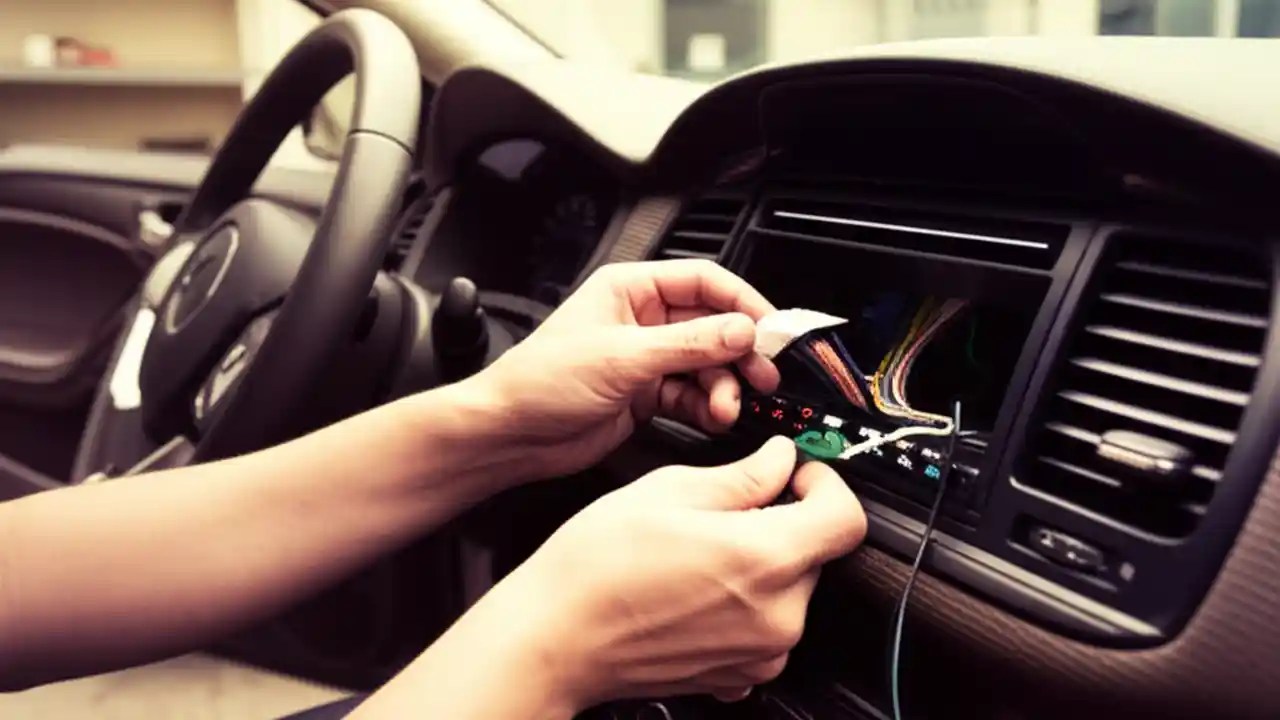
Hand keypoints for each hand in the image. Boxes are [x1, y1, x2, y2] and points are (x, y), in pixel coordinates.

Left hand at [462, 259, 780, 479]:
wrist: (509, 435)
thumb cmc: (540, 383)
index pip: (703, 281)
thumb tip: (741, 330)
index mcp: (630, 289)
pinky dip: (706, 406)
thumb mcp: (622, 358)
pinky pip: (691, 394)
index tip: (771, 329)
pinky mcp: (645, 394)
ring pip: (706, 365)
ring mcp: (645, 358)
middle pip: (712, 325)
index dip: (742, 301)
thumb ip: (689, 345)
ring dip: (723, 386)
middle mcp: (642, 319)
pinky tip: (712, 417)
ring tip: (726, 407)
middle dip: (739, 352)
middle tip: (763, 375)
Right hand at [485, 437, 866, 709]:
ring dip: (762, 562)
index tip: (796, 476)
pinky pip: (766, 626)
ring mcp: (760, 653)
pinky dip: (744, 602)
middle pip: (816, 552)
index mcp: (764, 560)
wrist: (554, 638)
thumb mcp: (668, 491)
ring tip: (697, 552)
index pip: (846, 517)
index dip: (823, 485)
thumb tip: (780, 460)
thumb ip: (742, 476)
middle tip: (725, 509)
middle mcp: (776, 616)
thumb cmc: (595, 569)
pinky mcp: (741, 675)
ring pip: (791, 588)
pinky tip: (695, 588)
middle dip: (783, 521)